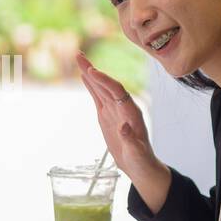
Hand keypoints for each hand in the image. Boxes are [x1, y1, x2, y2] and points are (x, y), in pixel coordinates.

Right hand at [75, 51, 160, 182]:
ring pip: (101, 88)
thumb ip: (130, 140)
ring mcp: (114, 110)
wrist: (140, 165)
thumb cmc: (141, 160)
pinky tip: (84, 76)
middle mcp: (123, 107)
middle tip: (79, 55)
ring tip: (79, 59)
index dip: (105, 81)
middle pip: (107, 84)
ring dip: (90, 73)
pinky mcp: (107, 115)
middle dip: (93, 70)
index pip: (117, 91)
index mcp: (132, 112)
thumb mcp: (136, 153)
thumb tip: (124, 127)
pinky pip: (98, 97)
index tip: (92, 72)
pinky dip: (90, 86)